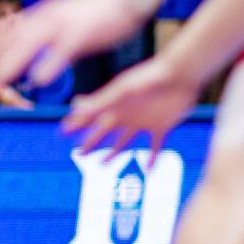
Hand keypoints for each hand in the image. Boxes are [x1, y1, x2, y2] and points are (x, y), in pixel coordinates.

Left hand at [0, 0, 146, 87]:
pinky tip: (38, 80)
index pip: (11, 28)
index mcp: (44, 14)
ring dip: (14, 61)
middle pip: (16, 36)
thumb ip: (48, 35)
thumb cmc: (96, 13)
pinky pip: (62, 51)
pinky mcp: (82, 33)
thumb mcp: (66, 20)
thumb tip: (35, 52)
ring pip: (32, 43)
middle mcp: (48, 17)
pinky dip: (49, 65)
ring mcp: (64, 24)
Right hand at [62, 54, 200, 159]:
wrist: (180, 74)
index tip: (63, 131)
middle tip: (79, 153)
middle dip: (91, 142)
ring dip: (114, 152)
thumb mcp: (122, 91)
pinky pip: (155, 146)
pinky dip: (152, 158)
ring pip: (125, 141)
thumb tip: (75, 105)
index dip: (76, 124)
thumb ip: (101, 100)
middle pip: (105, 132)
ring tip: (103, 164)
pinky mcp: (162, 126)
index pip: (91, 117)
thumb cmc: (149, 78)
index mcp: (115, 106)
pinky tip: (149, 170)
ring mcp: (144, 121)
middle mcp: (127, 115)